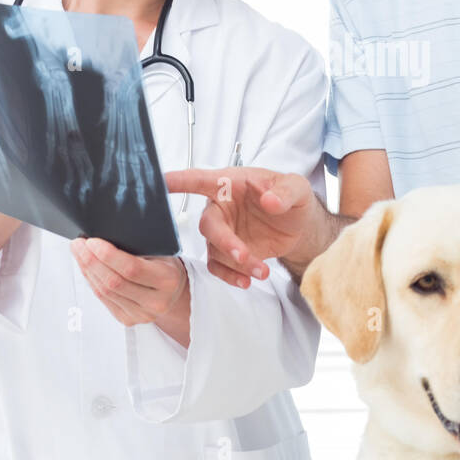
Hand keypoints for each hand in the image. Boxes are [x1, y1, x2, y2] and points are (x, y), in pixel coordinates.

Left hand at [70, 237, 187, 326]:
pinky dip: (92, 281)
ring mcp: (142, 314)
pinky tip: (87, 268)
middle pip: (113, 282)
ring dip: (87, 270)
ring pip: (104, 292)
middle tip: (79, 244)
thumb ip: (138, 246)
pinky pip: (103, 299)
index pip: (131, 268)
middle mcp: (157, 301)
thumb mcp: (161, 250)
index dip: (108, 255)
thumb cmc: (165, 265)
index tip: (92, 241)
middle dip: (91, 261)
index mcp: (168, 280)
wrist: (174, 290)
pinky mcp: (129, 320)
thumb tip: (103, 236)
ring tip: (79, 253)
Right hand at [163, 167, 319, 287]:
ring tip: (263, 271)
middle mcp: (220, 207)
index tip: (160, 182)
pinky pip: (219, 267)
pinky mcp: (227, 252)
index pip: (199, 179)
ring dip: (237, 264)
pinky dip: (231, 276)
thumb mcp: (297, 187)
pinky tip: (247, 281)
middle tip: (243, 255)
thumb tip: (270, 200)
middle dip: (224, 242)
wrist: (298, 225)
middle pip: (208, 225)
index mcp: (230, 183)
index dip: (178, 181)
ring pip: (215, 251)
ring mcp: (222, 231)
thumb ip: (285, 191)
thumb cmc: (290, 196)